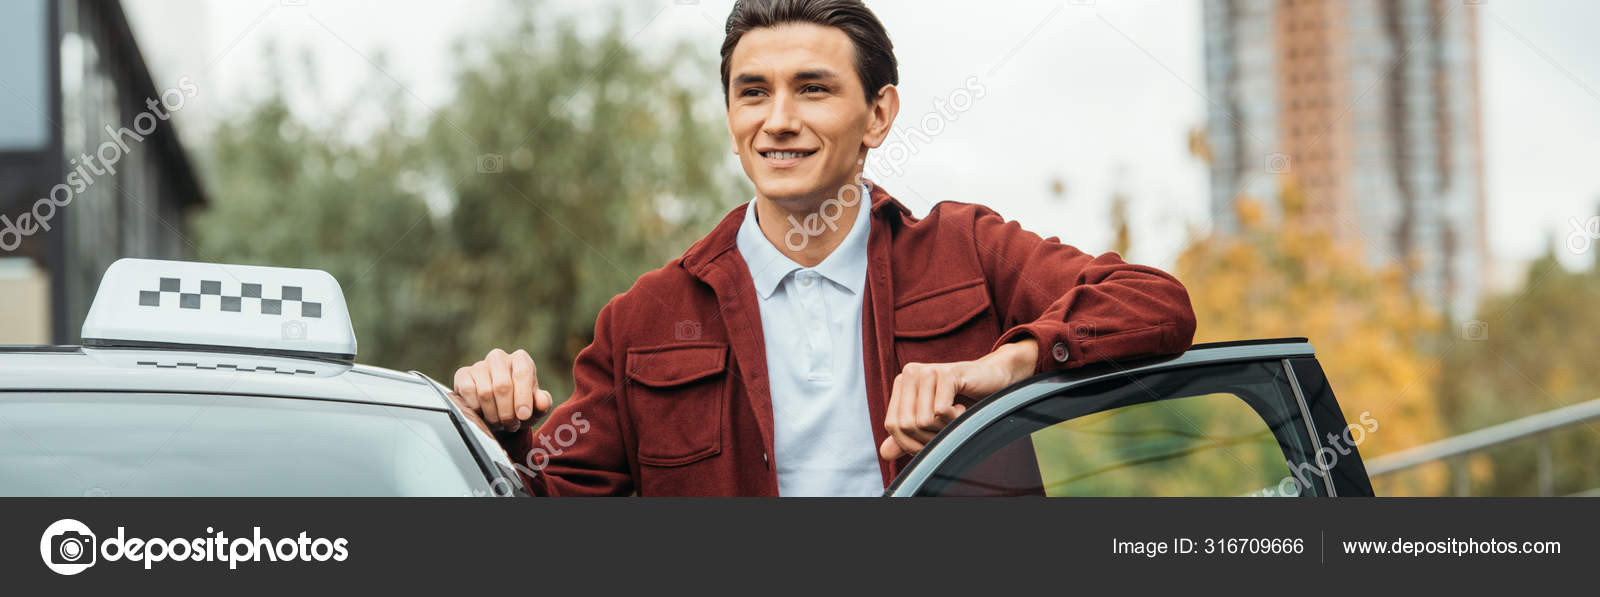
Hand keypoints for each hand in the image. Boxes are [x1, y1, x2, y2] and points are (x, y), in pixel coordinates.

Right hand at [450, 348, 553, 432]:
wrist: (496, 410)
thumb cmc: (519, 405)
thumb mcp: (535, 407)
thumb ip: (542, 403)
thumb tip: (542, 401)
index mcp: (520, 360)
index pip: (522, 373)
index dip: (523, 397)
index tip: (524, 416)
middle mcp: (499, 358)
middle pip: (503, 386)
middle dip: (507, 412)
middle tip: (510, 425)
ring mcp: (479, 365)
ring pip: (485, 392)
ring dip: (493, 415)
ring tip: (499, 423)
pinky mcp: (463, 375)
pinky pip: (468, 393)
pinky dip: (477, 410)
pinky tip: (483, 415)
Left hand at [879, 339, 1037, 460]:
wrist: (995, 380)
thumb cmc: (964, 399)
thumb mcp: (932, 419)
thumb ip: (909, 434)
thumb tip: (883, 453)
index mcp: (902, 383)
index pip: (893, 425)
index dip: (911, 443)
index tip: (932, 441)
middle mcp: (910, 373)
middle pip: (906, 425)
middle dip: (929, 437)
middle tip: (948, 428)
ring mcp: (927, 371)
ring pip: (923, 421)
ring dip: (945, 428)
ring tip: (957, 415)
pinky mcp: (946, 373)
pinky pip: (941, 412)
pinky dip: (955, 419)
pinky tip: (964, 407)